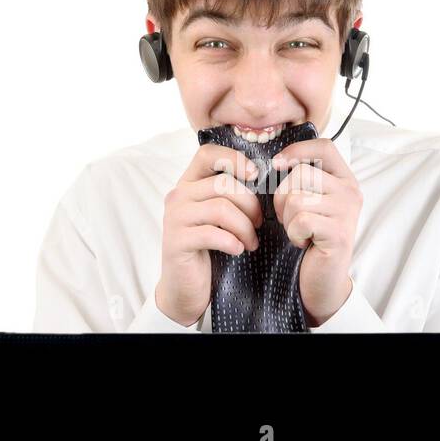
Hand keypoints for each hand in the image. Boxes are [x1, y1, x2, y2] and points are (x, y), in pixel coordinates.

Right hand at [155, 144, 262, 325]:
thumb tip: (264, 178)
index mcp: (189, 184)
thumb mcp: (220, 215)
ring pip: (220, 208)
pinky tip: (237, 250)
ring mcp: (175, 218)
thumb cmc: (210, 248)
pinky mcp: (177, 241)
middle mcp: (178, 196)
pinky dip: (232, 242)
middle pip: (222, 185)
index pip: (208, 153)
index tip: (255, 176)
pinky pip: (212, 234)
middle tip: (258, 224)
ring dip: (244, 227)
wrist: (187, 286)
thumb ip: (231, 194)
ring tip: (251, 242)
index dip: (235, 159)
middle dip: (250, 205)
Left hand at [271, 137, 362, 326]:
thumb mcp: (310, 202)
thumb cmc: (311, 239)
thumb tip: (276, 161)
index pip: (324, 147)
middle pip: (302, 173)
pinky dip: (293, 234)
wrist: (323, 279)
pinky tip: (304, 242)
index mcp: (345, 180)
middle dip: (282, 197)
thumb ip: (302, 180)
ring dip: (287, 218)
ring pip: (297, 197)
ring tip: (298, 231)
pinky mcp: (338, 233)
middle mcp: (350, 192)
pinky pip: (300, 220)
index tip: (277, 165)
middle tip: (288, 217)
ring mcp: (347, 212)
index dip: (296, 151)